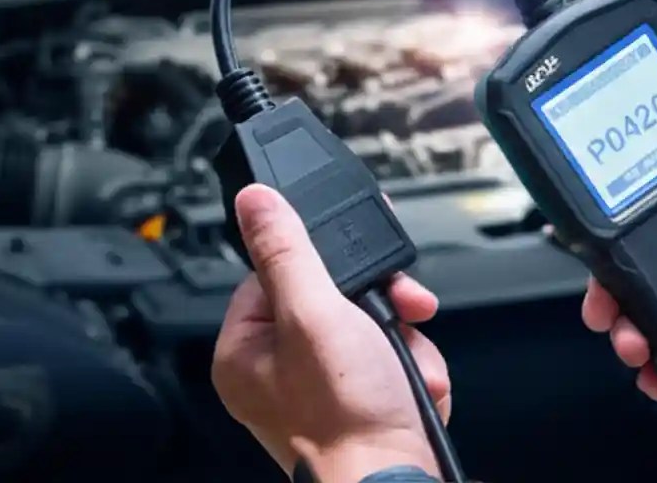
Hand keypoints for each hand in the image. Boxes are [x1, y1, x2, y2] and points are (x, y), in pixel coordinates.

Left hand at [212, 184, 449, 481]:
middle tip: (400, 313)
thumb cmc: (347, 417)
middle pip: (331, 299)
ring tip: (404, 366)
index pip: (277, 274)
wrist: (394, 482)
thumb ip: (288, 250)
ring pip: (368, 329)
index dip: (325, 266)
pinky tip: (413, 386)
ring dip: (401, 342)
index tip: (360, 266)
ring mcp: (317, 392)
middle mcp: (275, 374)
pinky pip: (387, 362)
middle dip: (378, 310)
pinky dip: (409, 369)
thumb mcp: (316, 312)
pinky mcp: (358, 406)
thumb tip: (255, 201)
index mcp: (244, 351)